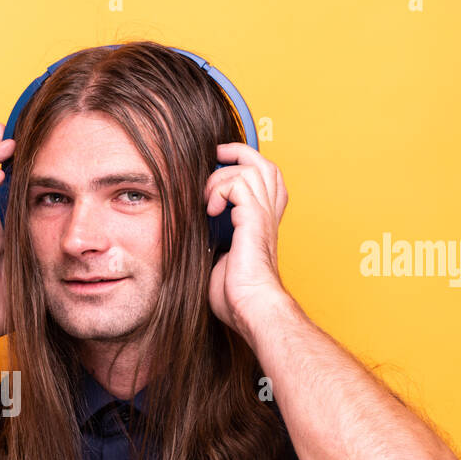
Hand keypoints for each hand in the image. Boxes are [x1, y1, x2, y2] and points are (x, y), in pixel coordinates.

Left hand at [205, 142, 290, 340]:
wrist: (250, 307)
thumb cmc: (236, 295)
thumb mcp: (217, 260)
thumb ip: (211, 241)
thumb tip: (193, 233)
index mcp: (261, 222)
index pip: (263, 179)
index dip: (243, 165)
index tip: (216, 167)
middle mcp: (267, 214)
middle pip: (265, 163)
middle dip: (238, 152)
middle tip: (215, 156)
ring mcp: (263, 215)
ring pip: (250, 167)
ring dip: (222, 177)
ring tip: (208, 200)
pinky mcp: (254, 220)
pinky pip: (239, 183)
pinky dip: (220, 190)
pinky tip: (211, 211)